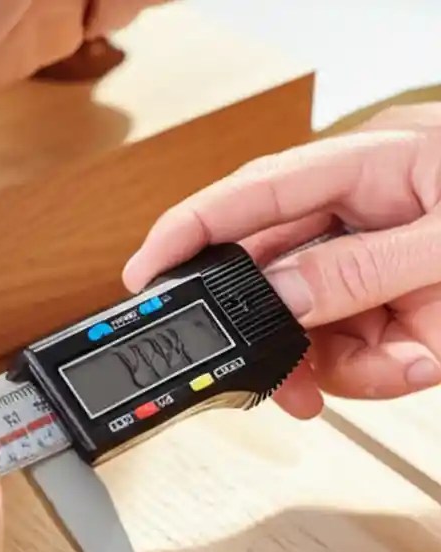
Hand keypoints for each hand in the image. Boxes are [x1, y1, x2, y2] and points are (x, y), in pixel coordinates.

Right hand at [122, 103, 440, 418]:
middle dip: (275, 331)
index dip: (187, 233)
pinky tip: (419, 362)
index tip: (144, 276)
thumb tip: (276, 295)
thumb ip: (360, 268)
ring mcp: (385, 264)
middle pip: (271, 274)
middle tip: (278, 378)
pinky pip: (356, 353)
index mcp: (372, 166)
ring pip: (310, 326)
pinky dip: (379, 373)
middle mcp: (366, 213)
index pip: (249, 196)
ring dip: (340, 364)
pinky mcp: (407, 308)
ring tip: (398, 364)